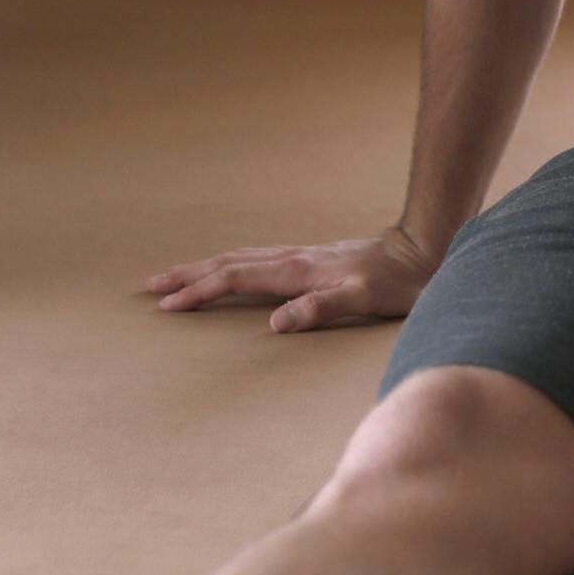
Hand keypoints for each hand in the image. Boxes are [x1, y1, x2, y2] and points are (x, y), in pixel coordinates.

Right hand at [145, 226, 442, 333]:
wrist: (422, 251)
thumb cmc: (396, 282)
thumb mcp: (362, 299)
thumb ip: (320, 308)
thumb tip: (276, 323)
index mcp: (297, 270)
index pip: (236, 278)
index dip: (200, 291)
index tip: (168, 304)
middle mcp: (293, 259)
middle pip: (228, 263)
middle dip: (188, 274)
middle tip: (151, 285)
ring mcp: (300, 257)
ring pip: (240, 259)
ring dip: (205, 267)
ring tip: (177, 276)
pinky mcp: (310, 261)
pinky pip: (256, 261)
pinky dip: (230, 266)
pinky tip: (230, 271)